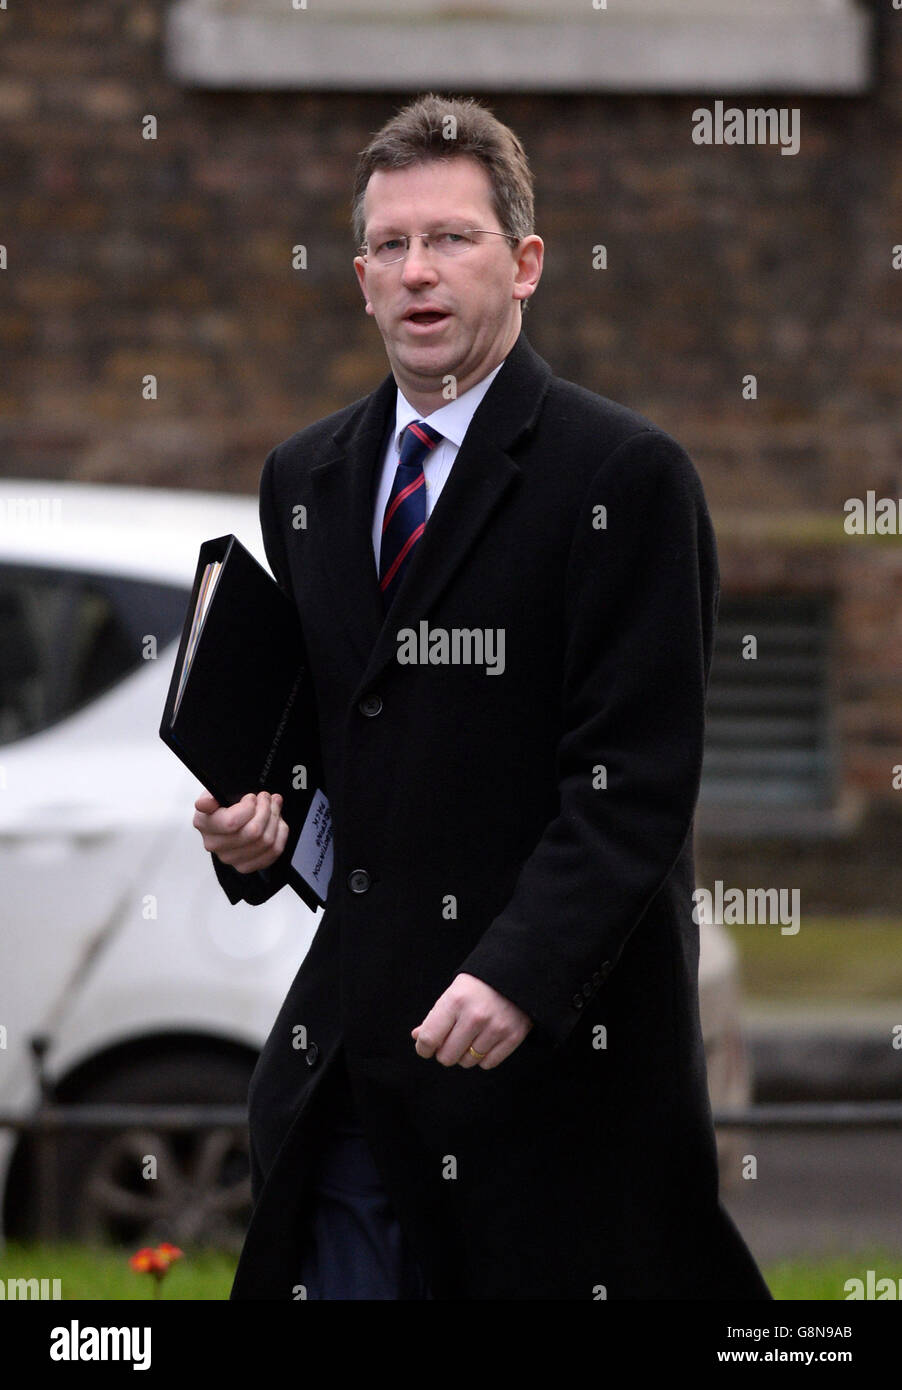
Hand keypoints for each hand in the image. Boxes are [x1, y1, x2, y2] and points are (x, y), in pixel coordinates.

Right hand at [193, 790, 287, 874]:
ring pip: (266, 841)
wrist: (227, 816)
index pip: (231, 822)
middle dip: (266, 810)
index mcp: (204, 824)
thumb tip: (205, 804)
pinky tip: (277, 823)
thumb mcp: (215, 792)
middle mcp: (215, 844)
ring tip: (273, 806)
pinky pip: (273, 852)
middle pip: (253, 832)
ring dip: (275, 819)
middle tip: (266, 798)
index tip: (251, 797)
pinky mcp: (246, 865)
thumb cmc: (224, 803)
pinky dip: (280, 834)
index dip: (249, 807)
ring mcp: (230, 858)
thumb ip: (211, 796)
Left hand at [411, 972, 533, 1069]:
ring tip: (470, 1038)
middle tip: (451, 1041)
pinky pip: (488, 1063)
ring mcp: (496, 1028)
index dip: (423, 1048)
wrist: (516, 973)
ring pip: (468, 1062)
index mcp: (455, 1001)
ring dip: (465, 1054)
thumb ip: (434, 1017)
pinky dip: (483, 1057)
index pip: (429, 1039)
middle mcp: (475, 1016)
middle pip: (447, 1057)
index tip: (426, 1048)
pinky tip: (485, 1041)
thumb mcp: (453, 993)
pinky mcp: (513, 1036)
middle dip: (445, 1052)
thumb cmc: (478, 986)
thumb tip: (418, 1038)